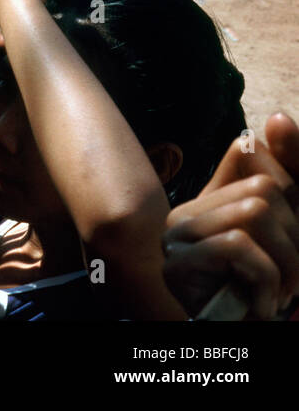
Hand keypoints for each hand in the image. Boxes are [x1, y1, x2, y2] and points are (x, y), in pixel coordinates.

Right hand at [162, 112, 298, 318]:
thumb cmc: (265, 292)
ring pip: (254, 213)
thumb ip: (281, 179)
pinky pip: (239, 245)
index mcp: (213, 202)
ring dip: (285, 267)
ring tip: (274, 294)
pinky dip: (265, 280)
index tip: (291, 246)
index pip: (256, 162)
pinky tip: (258, 303)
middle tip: (286, 280)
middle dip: (294, 242)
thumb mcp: (283, 236)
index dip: (292, 199)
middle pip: (265, 190)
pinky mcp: (175, 263)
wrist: (234, 341)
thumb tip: (270, 122)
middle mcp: (188, 212)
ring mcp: (177, 236)